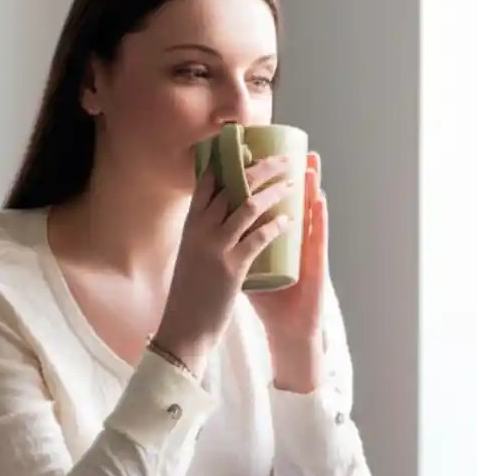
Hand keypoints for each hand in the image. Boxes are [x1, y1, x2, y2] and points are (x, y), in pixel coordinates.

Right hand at [154, 155, 296, 374]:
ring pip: (248, 205)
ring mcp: (216, 247)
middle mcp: (200, 230)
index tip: (247, 146)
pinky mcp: (232, 268)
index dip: (228, 160)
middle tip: (282, 159)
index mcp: (190, 225)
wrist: (183, 329)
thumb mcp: (190, 254)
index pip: (208, 182)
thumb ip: (203, 234)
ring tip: (293, 183)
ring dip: (273, 190)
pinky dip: (276, 225)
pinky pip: (259, 238)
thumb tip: (216, 216)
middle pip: (232, 186)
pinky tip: (290, 220)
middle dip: (260, 167)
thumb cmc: (189, 294)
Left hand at [249, 152, 328, 391]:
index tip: (261, 158)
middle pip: (293, 201)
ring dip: (310, 186)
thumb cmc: (268, 304)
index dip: (268, 182)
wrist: (287, 332)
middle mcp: (294, 240)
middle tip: (291, 151)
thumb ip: (231, 252)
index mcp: (276, 240)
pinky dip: (318, 217)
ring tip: (310, 163)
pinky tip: (319, 200)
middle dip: (290, 175)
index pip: (273, 204)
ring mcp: (306, 251)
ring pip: (309, 212)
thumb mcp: (243, 273)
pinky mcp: (316, 265)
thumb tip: (207, 233)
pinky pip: (317, 237)